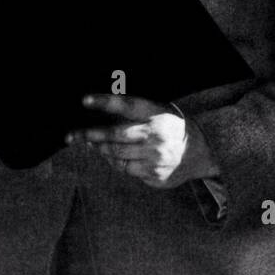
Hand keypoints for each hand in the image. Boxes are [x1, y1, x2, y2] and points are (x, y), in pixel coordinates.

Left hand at [67, 94, 217, 188]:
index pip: (126, 105)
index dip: (105, 101)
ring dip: (102, 150)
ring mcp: (155, 157)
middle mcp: (156, 135)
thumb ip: (133, 112)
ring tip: (95, 145)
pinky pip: (127, 170)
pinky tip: (116, 158)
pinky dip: (117, 163)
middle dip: (90, 135)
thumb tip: (99, 112)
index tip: (84, 100)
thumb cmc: (172, 127)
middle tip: (72, 136)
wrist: (202, 152)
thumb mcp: (159, 111)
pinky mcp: (155, 175)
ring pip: (116, 156)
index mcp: (157, 114)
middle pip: (115, 135)